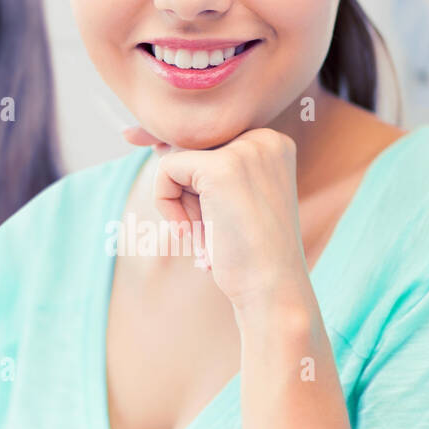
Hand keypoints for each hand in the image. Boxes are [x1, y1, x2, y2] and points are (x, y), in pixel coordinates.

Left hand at [121, 125, 308, 312]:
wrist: (272, 290)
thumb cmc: (249, 253)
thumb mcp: (231, 200)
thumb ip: (204, 167)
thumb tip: (156, 142)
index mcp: (273, 143)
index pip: (209, 141)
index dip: (193, 179)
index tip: (194, 202)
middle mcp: (265, 138)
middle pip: (191, 146)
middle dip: (187, 194)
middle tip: (206, 233)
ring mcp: (246, 150)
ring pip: (177, 157)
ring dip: (180, 203)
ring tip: (204, 238)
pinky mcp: (222, 167)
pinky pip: (166, 169)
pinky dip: (166, 204)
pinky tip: (189, 233)